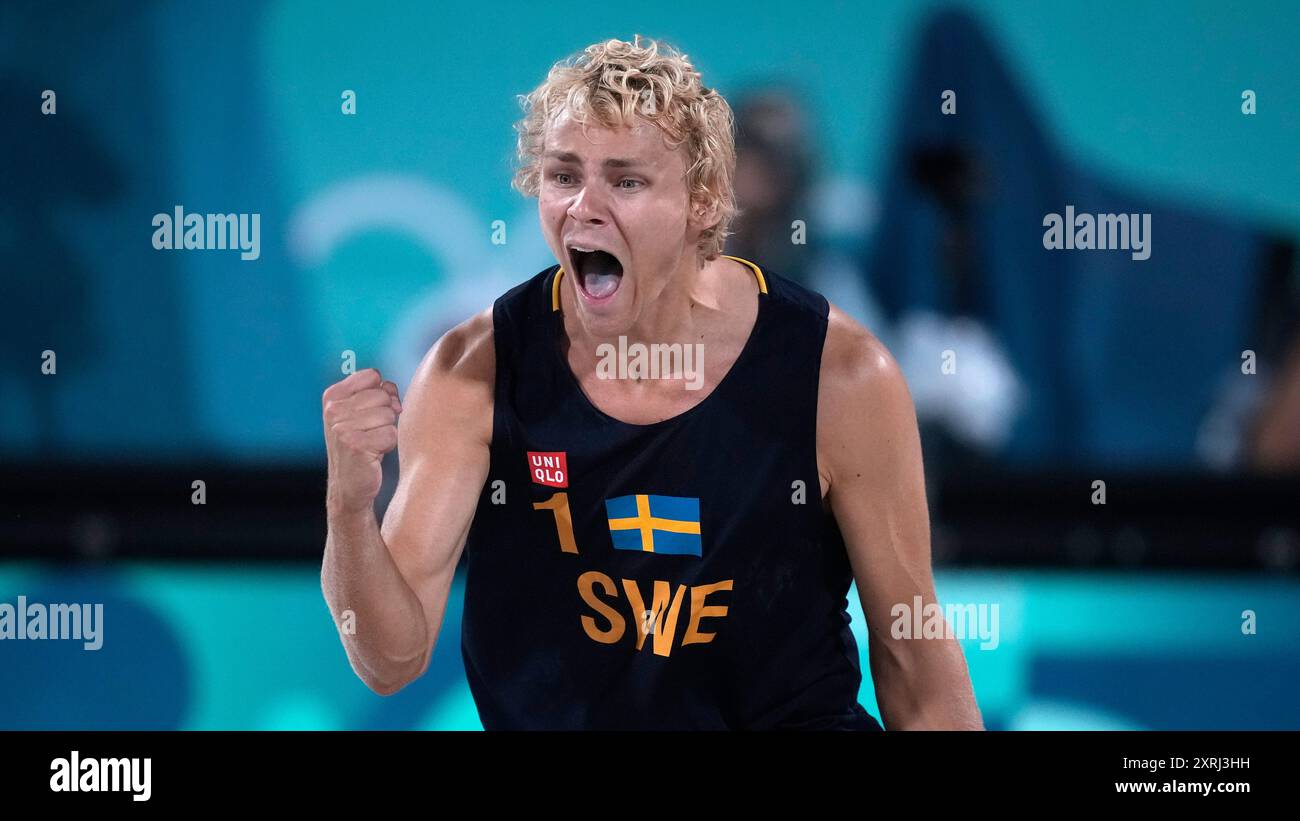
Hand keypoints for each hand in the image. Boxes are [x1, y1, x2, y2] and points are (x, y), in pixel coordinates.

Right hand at [323, 368, 402, 514]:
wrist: (348, 484)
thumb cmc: (360, 444)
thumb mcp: (360, 412)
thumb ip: (377, 392)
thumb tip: (391, 388)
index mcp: (332, 396)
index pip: (372, 375)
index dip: (382, 391)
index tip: (374, 409)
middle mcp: (333, 410)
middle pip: (383, 395)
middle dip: (386, 414)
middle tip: (372, 431)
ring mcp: (342, 428)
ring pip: (389, 414)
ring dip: (387, 430)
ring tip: (371, 442)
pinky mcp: (356, 445)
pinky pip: (391, 434)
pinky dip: (388, 445)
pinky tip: (374, 454)